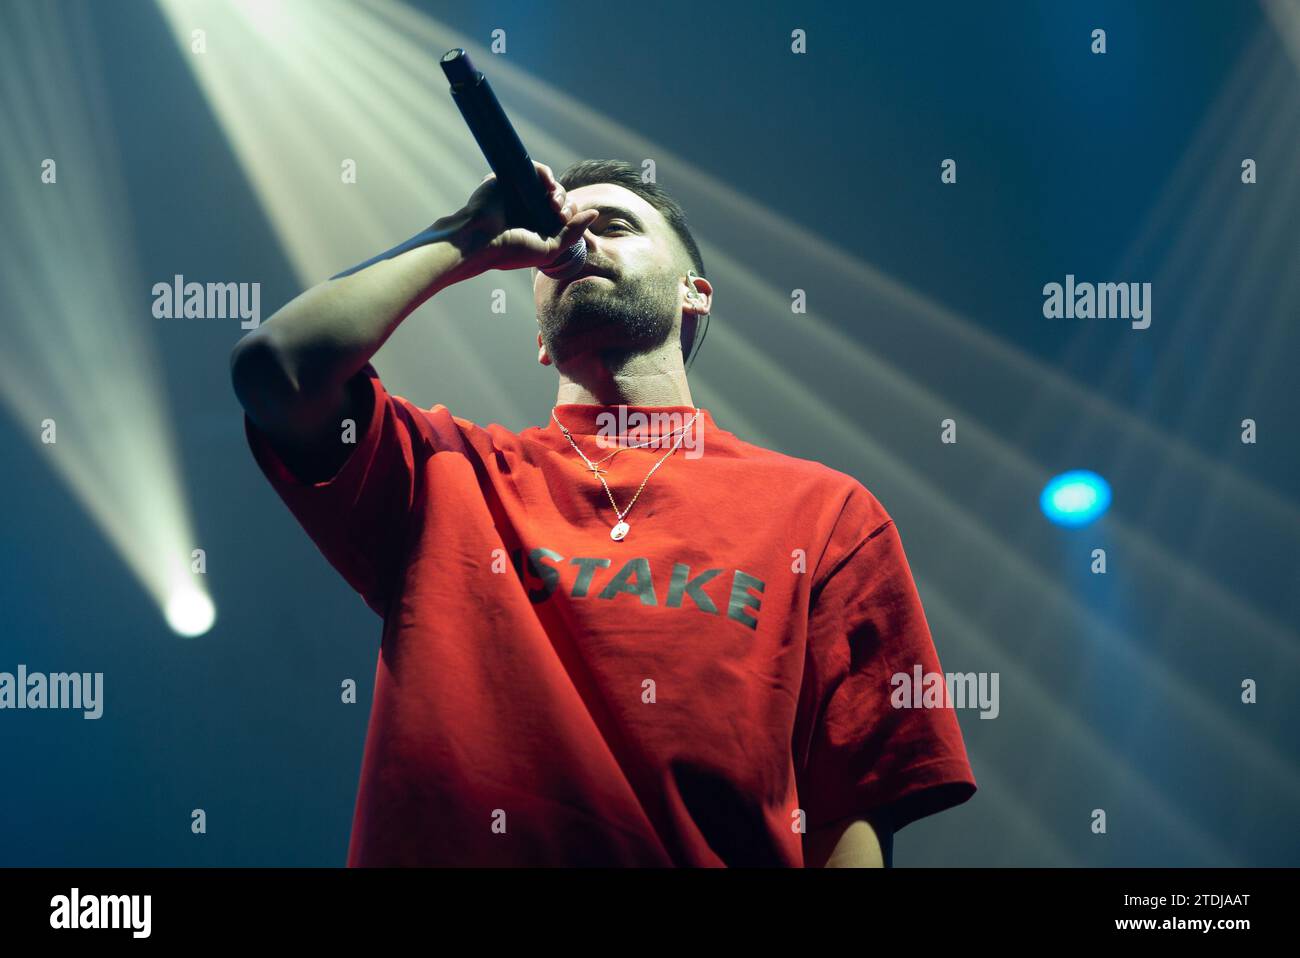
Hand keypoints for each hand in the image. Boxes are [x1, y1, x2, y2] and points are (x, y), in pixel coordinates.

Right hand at [452, 161, 599, 272]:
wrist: (480, 240)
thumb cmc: (511, 250)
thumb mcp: (550, 249)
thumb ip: (573, 232)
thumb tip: (594, 213)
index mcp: (538, 226)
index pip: (564, 213)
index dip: (570, 213)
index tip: (562, 220)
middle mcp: (530, 209)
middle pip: (559, 197)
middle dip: (565, 202)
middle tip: (557, 212)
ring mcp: (520, 193)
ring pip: (549, 183)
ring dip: (557, 190)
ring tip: (552, 201)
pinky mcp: (509, 178)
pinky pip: (533, 168)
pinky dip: (545, 173)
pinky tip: (547, 184)